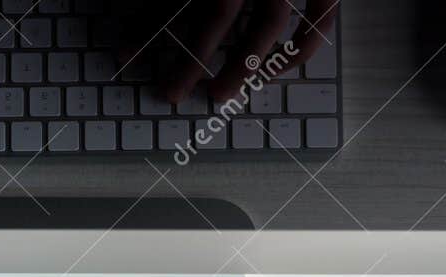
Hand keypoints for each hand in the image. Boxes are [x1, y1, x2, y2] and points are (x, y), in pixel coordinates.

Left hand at [116, 0, 338, 102]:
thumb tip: (132, 12)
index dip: (146, 25)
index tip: (124, 55)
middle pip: (216, 14)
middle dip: (191, 60)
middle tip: (172, 94)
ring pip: (267, 23)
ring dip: (244, 65)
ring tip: (221, 95)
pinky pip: (321, 12)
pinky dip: (305, 43)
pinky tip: (282, 69)